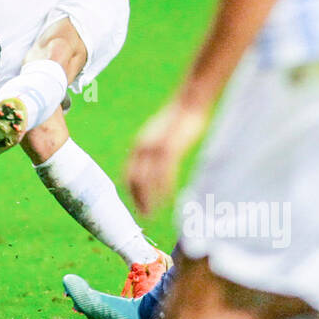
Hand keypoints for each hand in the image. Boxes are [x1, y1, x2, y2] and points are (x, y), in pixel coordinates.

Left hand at [125, 100, 209, 215]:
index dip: (131, 191)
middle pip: (134, 179)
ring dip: (148, 199)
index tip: (135, 204)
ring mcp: (155, 148)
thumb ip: (153, 151)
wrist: (189, 103)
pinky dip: (163, 189)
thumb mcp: (160, 136)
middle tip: (143, 215)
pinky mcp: (170, 148)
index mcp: (139, 145)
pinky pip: (164, 174)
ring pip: (148, 180)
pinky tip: (167, 200)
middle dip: (137, 199)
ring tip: (151, 214)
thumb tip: (152, 166)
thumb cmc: (178, 121)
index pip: (129, 173)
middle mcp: (143, 147)